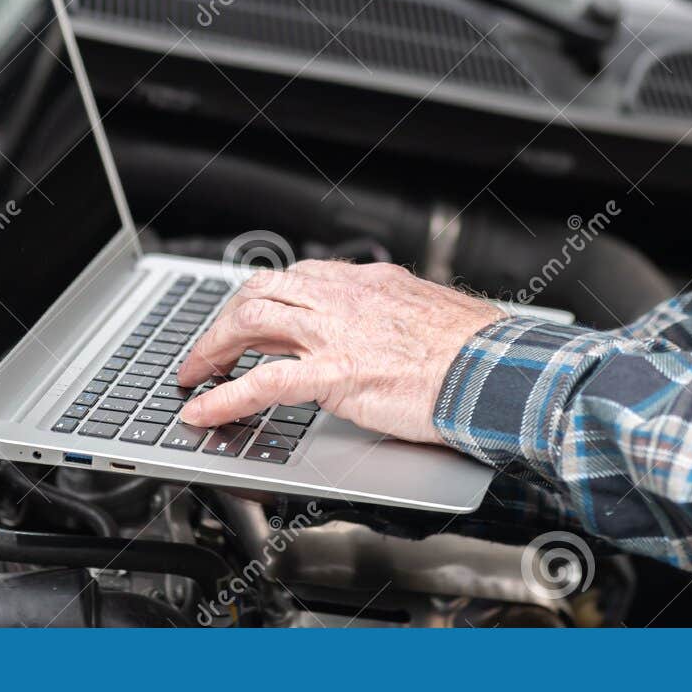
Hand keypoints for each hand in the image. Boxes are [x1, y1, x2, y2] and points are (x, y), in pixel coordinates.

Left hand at [177, 260, 503, 442]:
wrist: (498, 368)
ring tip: (193, 375)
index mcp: (369, 282)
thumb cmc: (479, 352)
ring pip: (251, 322)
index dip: (264, 301)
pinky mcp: (335, 374)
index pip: (298, 279)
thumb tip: (385, 337)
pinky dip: (223, 398)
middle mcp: (346, 297)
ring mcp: (337, 333)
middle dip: (224, 320)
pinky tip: (203, 412)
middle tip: (206, 350)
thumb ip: (394, 321)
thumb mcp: (427, 317)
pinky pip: (262, 382)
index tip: (247, 318)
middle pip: (262, 292)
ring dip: (212, 348)